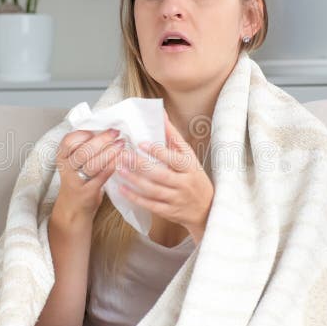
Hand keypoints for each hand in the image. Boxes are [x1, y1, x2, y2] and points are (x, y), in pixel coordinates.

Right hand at [54, 128, 123, 226]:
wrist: (73, 208)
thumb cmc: (78, 181)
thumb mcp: (74, 162)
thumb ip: (85, 148)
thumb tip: (106, 132)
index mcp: (62, 157)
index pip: (69, 141)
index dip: (84, 133)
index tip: (98, 129)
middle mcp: (67, 168)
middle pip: (83, 151)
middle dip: (102, 139)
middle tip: (115, 133)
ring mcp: (76, 181)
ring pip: (92, 163)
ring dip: (109, 152)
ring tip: (121, 145)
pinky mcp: (87, 192)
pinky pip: (101, 177)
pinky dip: (111, 166)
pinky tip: (120, 160)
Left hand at [115, 111, 213, 242]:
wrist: (207, 209)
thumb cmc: (194, 178)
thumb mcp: (190, 157)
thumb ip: (174, 137)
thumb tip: (162, 113)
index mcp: (190, 167)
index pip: (174, 158)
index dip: (158, 151)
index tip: (141, 143)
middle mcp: (184, 183)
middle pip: (161, 174)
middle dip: (140, 165)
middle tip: (124, 155)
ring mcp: (176, 199)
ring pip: (153, 190)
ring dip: (134, 180)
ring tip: (119, 169)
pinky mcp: (169, 212)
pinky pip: (150, 205)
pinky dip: (135, 197)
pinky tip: (123, 189)